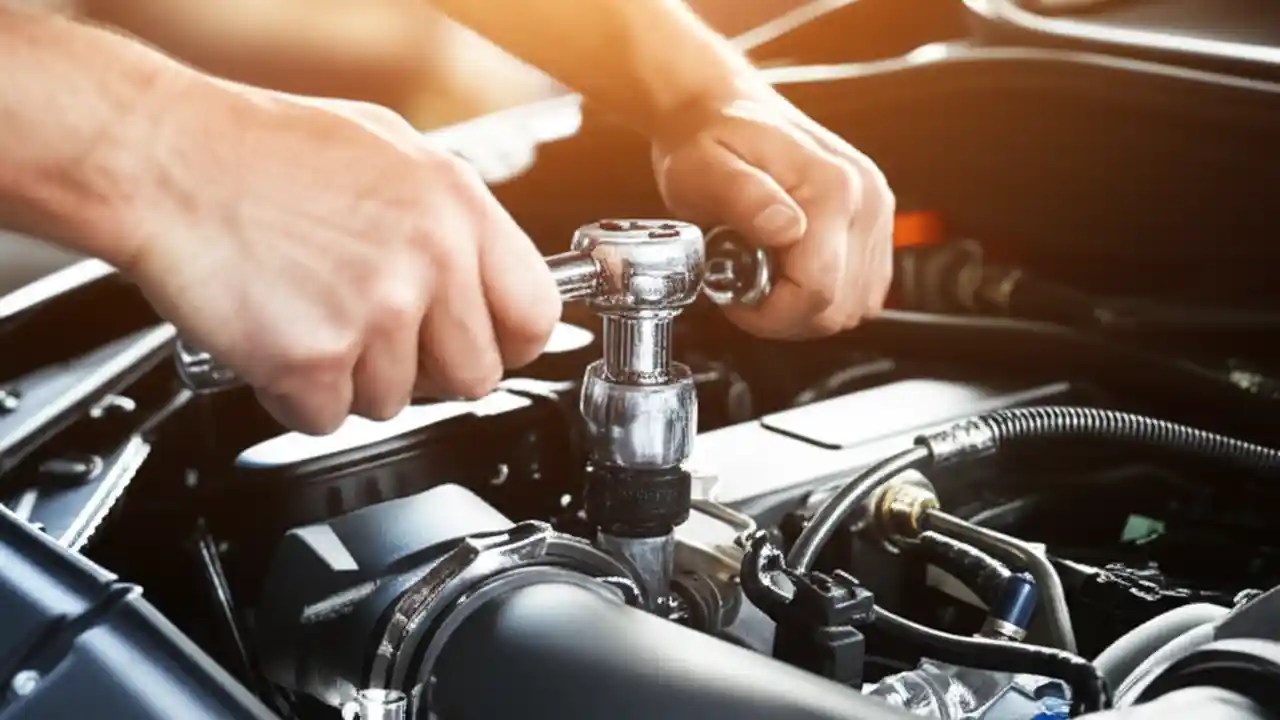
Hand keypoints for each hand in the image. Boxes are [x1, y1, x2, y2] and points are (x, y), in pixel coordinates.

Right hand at [113, 80, 559, 433]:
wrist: (164, 159)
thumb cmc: (263, 151)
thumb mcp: (391, 152)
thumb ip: (452, 220)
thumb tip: (487, 277)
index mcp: (458, 207)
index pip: (534, 315)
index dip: (509, 341)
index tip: (488, 344)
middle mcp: (430, 262)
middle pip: (475, 377)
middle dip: (430, 370)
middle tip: (380, 335)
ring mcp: (376, 315)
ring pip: (396, 401)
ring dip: (354, 377)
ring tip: (312, 312)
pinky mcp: (314, 361)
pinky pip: (329, 417)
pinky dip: (298, 395)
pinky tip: (278, 335)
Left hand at [652, 87, 893, 338]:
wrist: (724, 108)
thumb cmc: (709, 137)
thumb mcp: (703, 168)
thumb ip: (743, 198)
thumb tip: (784, 229)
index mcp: (832, 187)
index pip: (818, 292)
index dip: (770, 314)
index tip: (736, 298)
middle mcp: (867, 199)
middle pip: (840, 308)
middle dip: (787, 315)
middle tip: (747, 288)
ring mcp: (876, 211)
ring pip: (856, 306)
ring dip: (808, 309)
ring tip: (767, 276)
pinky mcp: (875, 222)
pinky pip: (862, 289)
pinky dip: (827, 296)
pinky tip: (791, 272)